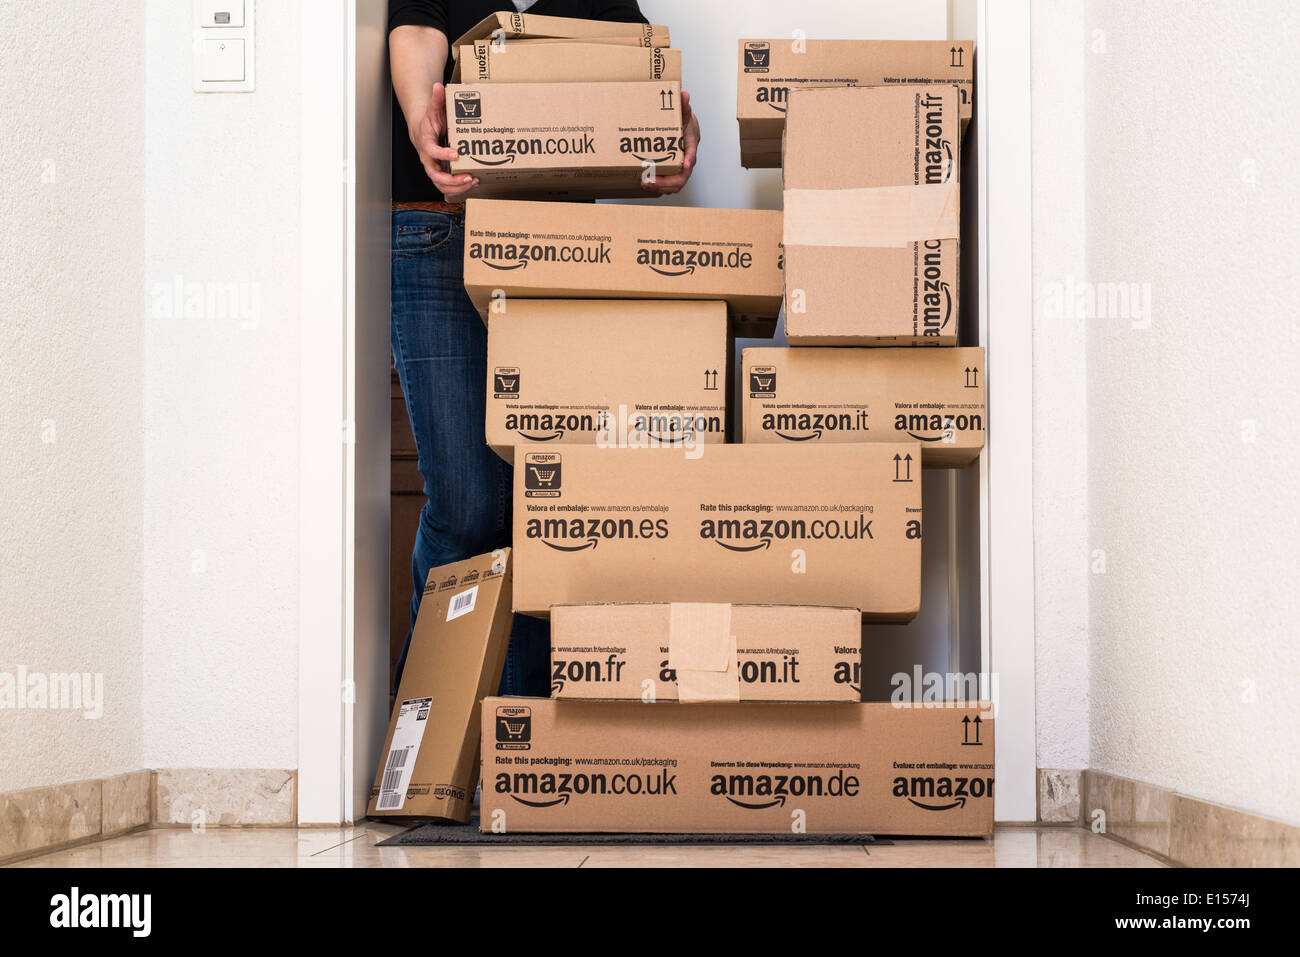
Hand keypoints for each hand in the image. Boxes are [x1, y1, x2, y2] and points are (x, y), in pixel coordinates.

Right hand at [410, 82, 477, 198]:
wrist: (423, 130)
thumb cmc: (429, 120)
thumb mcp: (433, 108)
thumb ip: (437, 99)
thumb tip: (438, 86)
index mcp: (426, 143)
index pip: (431, 151)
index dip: (442, 154)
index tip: (456, 154)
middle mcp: (428, 159)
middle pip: (435, 175)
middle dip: (452, 179)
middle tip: (468, 176)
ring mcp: (434, 168)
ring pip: (442, 185)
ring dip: (458, 187)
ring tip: (473, 181)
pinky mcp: (441, 174)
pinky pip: (447, 187)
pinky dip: (459, 188)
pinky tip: (473, 182)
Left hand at [645, 89, 699, 194]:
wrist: (685, 128)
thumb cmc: (684, 122)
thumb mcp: (683, 112)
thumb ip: (683, 105)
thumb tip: (685, 94)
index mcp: (690, 145)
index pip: (692, 154)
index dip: (688, 160)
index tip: (683, 164)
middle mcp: (687, 159)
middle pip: (682, 177)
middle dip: (666, 182)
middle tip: (650, 180)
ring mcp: (681, 168)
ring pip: (676, 184)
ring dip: (661, 187)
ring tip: (645, 183)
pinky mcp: (674, 172)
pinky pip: (670, 184)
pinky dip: (659, 187)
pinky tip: (646, 183)